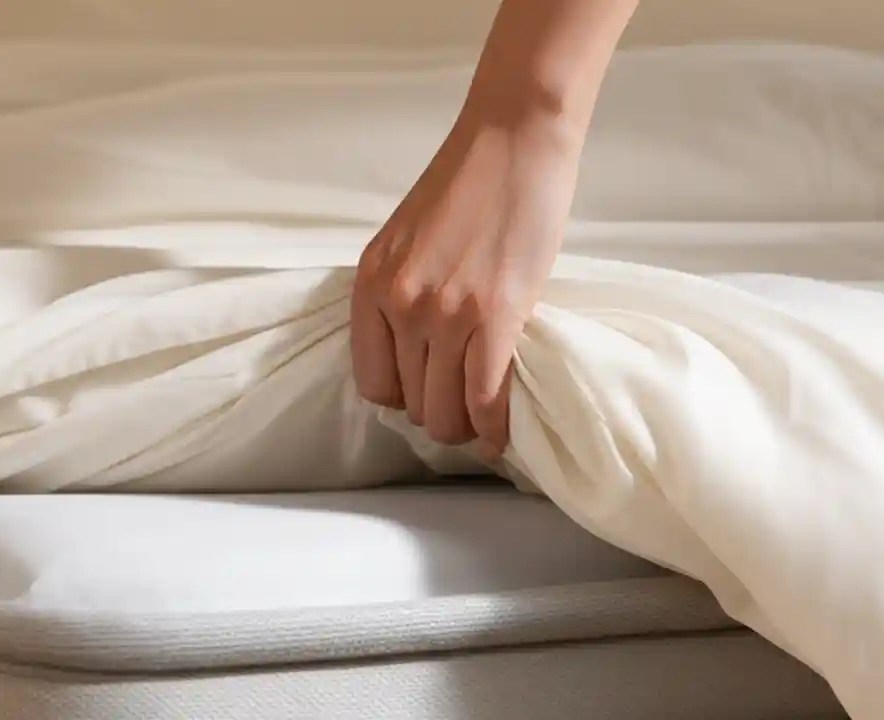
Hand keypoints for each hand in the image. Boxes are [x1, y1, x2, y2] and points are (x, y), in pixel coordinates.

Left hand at [351, 105, 583, 458]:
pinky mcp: (496, 316)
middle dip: (439, 415)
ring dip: (467, 427)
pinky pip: (487, 399)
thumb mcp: (406, 241)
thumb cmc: (467, 184)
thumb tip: (419, 351)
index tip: (428, 394)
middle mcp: (400, 304)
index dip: (403, 398)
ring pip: (447, 411)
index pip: (372, 382)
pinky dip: (496, 425)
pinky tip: (504, 429)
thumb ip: (402, 293)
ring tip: (484, 422)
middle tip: (465, 409)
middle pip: (413, 404)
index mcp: (370, 285)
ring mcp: (446, 313)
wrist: (513, 140)